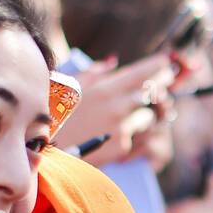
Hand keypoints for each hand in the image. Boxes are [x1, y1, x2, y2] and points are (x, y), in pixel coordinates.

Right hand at [54, 54, 174, 164]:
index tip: (165, 63)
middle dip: (160, 86)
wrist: (47, 150)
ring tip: (133, 111)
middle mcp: (117, 107)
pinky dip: (130, 132)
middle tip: (165, 81)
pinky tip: (114, 132)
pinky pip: (135, 135)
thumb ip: (95, 72)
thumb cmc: (53, 114)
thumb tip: (113, 61)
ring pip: (148, 116)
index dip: (157, 67)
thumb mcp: (69, 88)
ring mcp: (122, 128)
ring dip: (144, 112)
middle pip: (151, 93)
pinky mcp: (122, 147)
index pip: (141, 73)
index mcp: (105, 88)